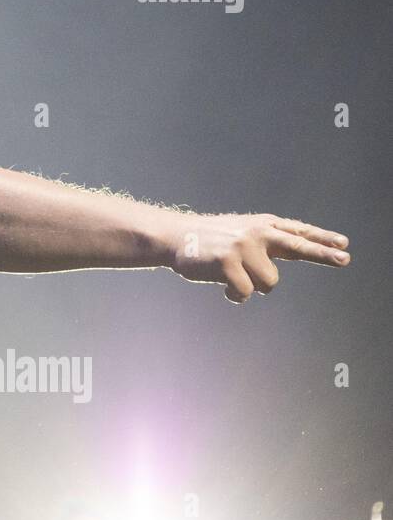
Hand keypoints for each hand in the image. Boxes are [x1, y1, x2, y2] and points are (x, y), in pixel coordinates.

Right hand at [165, 212, 350, 303]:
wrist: (175, 237)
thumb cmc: (211, 240)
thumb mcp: (242, 232)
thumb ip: (269, 240)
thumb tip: (302, 248)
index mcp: (263, 225)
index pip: (297, 232)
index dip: (321, 239)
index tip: (344, 245)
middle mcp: (257, 233)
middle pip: (298, 246)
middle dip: (322, 254)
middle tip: (345, 259)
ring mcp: (243, 247)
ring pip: (269, 283)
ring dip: (252, 285)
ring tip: (232, 274)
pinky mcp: (228, 263)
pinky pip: (246, 292)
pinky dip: (235, 294)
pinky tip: (221, 283)